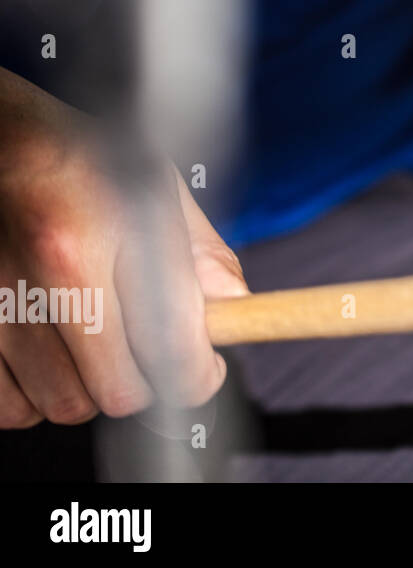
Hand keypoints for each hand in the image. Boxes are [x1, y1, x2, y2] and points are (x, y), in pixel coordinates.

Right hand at [0, 70, 247, 428]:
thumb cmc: (77, 158)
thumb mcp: (154, 184)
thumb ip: (199, 252)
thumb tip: (235, 308)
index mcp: (113, 227)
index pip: (172, 344)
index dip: (200, 374)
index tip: (205, 368)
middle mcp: (51, 270)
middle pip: (120, 391)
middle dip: (147, 381)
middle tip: (148, 350)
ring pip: (65, 406)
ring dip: (89, 388)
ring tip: (94, 340)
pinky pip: (9, 409)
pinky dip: (34, 396)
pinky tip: (48, 354)